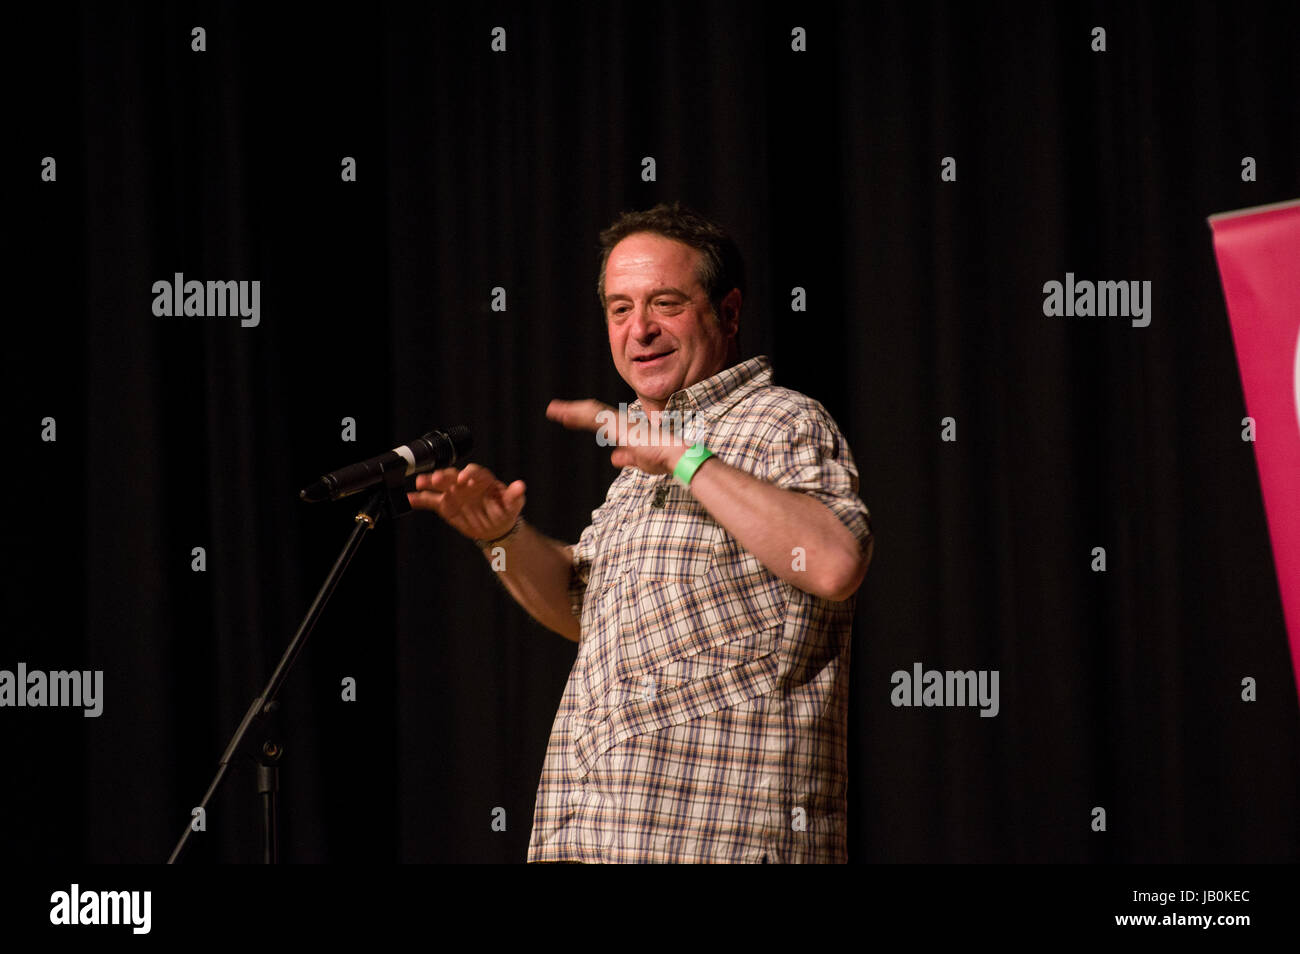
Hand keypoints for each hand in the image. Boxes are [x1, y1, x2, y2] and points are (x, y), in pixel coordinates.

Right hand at [407, 464, 525, 540]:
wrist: (495, 527)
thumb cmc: (504, 510)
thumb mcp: (513, 504)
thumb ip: (515, 495)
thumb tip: (521, 486)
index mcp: (482, 479)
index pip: (474, 472)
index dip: (469, 474)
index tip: (464, 478)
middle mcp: (465, 482)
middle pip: (453, 475)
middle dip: (445, 475)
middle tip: (436, 478)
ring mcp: (453, 492)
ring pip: (438, 485)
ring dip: (428, 482)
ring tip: (419, 483)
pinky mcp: (444, 505)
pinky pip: (429, 500)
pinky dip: (419, 499)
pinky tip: (408, 498)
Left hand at [546, 399, 688, 474]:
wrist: (677, 455)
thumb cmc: (664, 459)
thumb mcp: (641, 461)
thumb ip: (627, 457)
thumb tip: (614, 457)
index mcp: (627, 428)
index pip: (601, 420)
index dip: (583, 418)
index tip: (567, 419)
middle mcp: (623, 421)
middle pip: (594, 413)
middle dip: (574, 411)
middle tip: (554, 410)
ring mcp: (621, 422)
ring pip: (592, 413)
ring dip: (571, 411)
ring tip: (553, 410)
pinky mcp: (620, 428)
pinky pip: (596, 419)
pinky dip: (579, 416)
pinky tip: (566, 416)